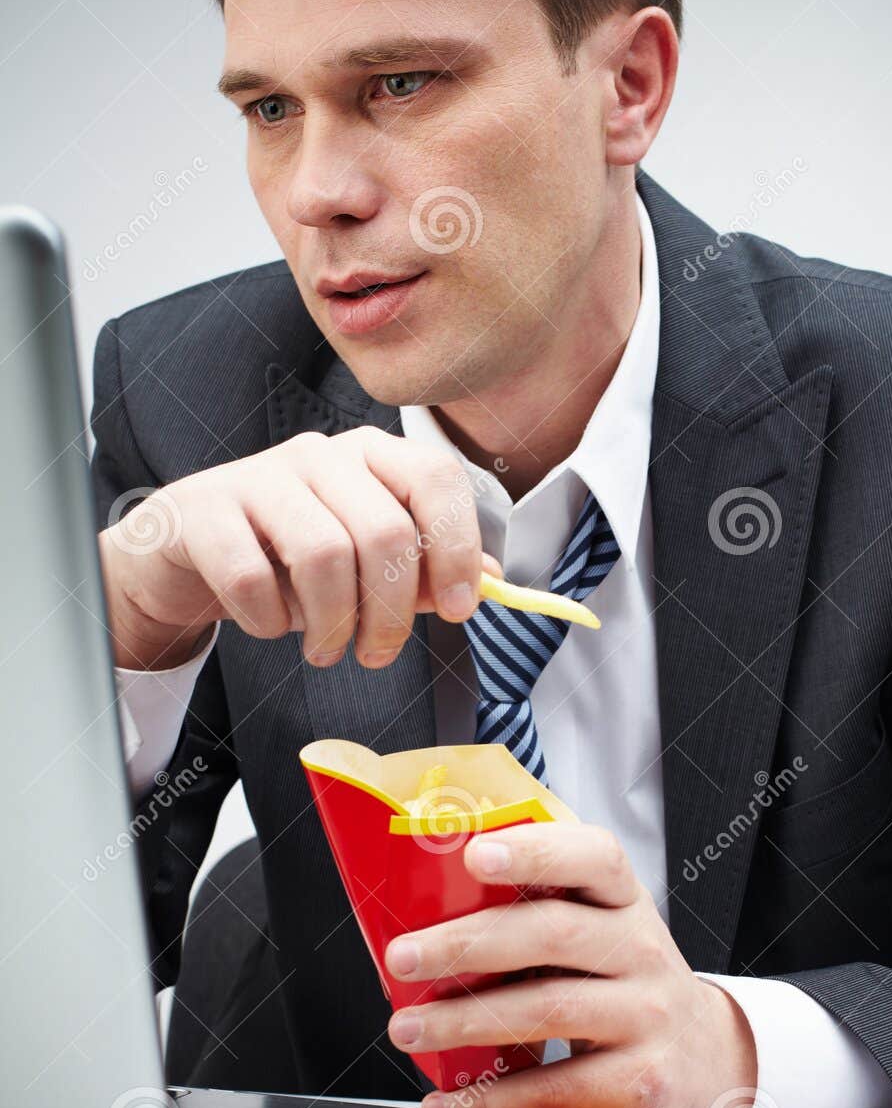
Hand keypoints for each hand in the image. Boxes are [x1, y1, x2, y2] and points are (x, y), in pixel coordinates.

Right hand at [99, 428, 498, 670]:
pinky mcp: (204, 510)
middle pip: (384, 532)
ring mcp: (258, 475)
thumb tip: (492, 580)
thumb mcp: (363, 562)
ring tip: (325, 651)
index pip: (435, 480)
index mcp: (370, 456)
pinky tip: (269, 626)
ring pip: (323, 555)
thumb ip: (424, 568)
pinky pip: (250, 577)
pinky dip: (268, 620)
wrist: (184, 550)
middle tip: (376, 653)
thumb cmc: (284, 556)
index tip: (461, 609)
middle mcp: (319, 453)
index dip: (457, 548)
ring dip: (331, 624)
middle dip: (390, 613)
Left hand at [384, 821, 758, 1107]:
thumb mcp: (603, 935)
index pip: (596, 857)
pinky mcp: (642, 1082)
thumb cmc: (627, 988)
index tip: (476, 854)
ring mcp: (648, 1017)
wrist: (709, 1060)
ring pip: (547, 1011)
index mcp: (626, 901)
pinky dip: (493, 1100)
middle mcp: (643, 950)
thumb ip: (539, 918)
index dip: (537, 851)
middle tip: (403, 957)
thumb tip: (425, 924)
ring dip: (464, 1022)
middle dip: (466, 944)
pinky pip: (557, 1090)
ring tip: (410, 1029)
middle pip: (553, 933)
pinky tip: (450, 1102)